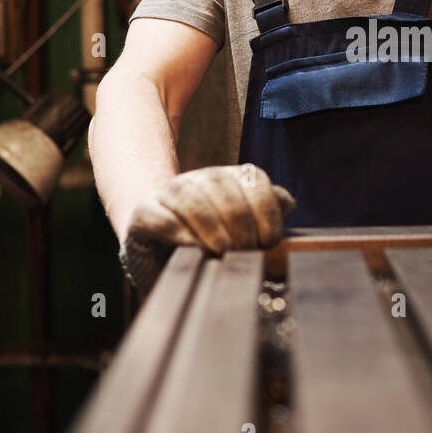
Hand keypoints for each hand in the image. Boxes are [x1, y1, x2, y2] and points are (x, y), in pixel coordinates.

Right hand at [120, 164, 295, 298]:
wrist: (166, 254)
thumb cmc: (215, 241)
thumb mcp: (247, 227)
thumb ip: (268, 211)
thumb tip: (287, 202)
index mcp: (231, 178)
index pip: (253, 180)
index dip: (265, 211)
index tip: (269, 241)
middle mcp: (200, 178)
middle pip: (221, 185)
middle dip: (239, 221)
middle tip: (245, 250)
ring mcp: (170, 193)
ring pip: (190, 197)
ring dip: (211, 226)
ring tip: (222, 251)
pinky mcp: (144, 213)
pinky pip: (159, 216)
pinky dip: (178, 232)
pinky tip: (193, 248)